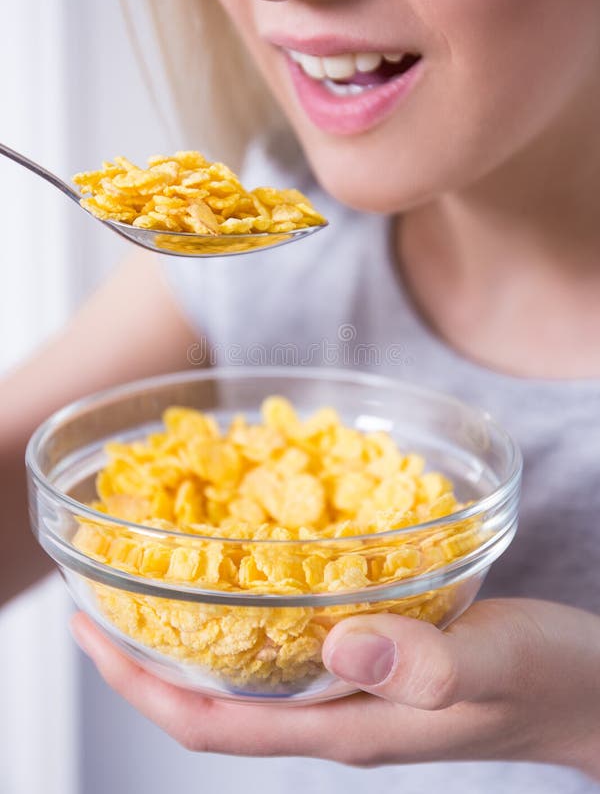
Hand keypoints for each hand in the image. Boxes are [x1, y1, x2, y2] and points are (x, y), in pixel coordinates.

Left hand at [71, 598, 599, 776]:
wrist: (587, 691)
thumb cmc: (546, 681)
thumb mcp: (492, 663)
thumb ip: (424, 664)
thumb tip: (338, 646)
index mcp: (348, 728)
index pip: (212, 726)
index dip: (141, 686)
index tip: (90, 634)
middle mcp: (335, 714)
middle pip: (212, 701)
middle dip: (148, 657)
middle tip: (104, 593)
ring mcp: (354, 691)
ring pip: (247, 670)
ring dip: (193, 633)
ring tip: (157, 578)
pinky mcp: (375, 662)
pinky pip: (291, 644)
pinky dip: (254, 611)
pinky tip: (252, 571)